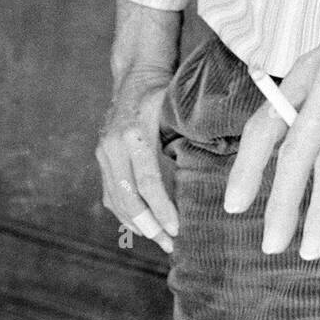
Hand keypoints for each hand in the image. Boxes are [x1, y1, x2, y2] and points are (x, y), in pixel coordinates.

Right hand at [96, 74, 177, 252]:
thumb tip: (217, 168)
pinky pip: (110, 193)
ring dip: (137, 224)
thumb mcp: (177, 107)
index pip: (147, 181)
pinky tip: (144, 225)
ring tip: (161, 240)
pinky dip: (126, 213)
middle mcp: (113, 144)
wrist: (135, 74)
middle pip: (127, 197)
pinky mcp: (101, 157)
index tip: (177, 229)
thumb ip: (189, 134)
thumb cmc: (164, 90)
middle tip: (170, 244)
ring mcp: (103, 152)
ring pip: (115, 200)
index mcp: (134, 132)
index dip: (161, 208)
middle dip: (149, 225)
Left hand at [224, 0, 319, 258]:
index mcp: (308, 73)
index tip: (234, 205)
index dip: (247, 169)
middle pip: (294, 154)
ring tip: (312, 250)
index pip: (266, 127)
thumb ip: (315, 92)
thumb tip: (296, 138)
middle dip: (280, 206)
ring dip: (319, 213)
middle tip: (271, 246)